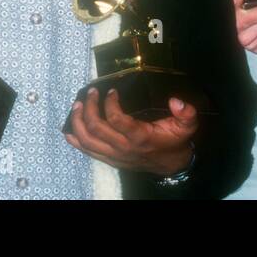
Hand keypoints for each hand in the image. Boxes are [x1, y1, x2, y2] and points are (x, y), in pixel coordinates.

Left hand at [64, 87, 196, 176]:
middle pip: (96, 128)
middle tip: (90, 92)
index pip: (116, 120)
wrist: (171, 166)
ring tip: (77, 105)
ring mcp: (114, 155)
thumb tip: (176, 100)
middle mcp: (123, 147)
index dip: (110, 103)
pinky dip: (76, 141)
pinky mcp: (109, 159)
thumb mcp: (187, 126)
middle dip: (89, 107)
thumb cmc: (175, 141)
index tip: (111, 90)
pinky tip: (69, 130)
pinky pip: (88, 152)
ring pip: (87, 141)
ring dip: (78, 122)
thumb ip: (186, 113)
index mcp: (139, 137)